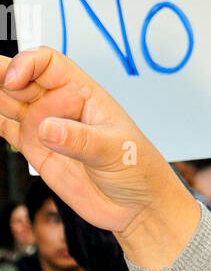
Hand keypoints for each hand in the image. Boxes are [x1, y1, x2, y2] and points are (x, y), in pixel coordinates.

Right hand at [0, 47, 198, 264]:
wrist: (136, 206)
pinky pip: (6, 128)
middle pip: (21, 78)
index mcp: (83, 93)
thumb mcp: (114, 150)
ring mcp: (45, 127)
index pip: (48, 63)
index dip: (26, 64)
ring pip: (8, 101)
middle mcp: (60, 105)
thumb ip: (80, 139)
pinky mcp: (35, 150)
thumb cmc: (138, 169)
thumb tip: (47, 128)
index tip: (13, 80)